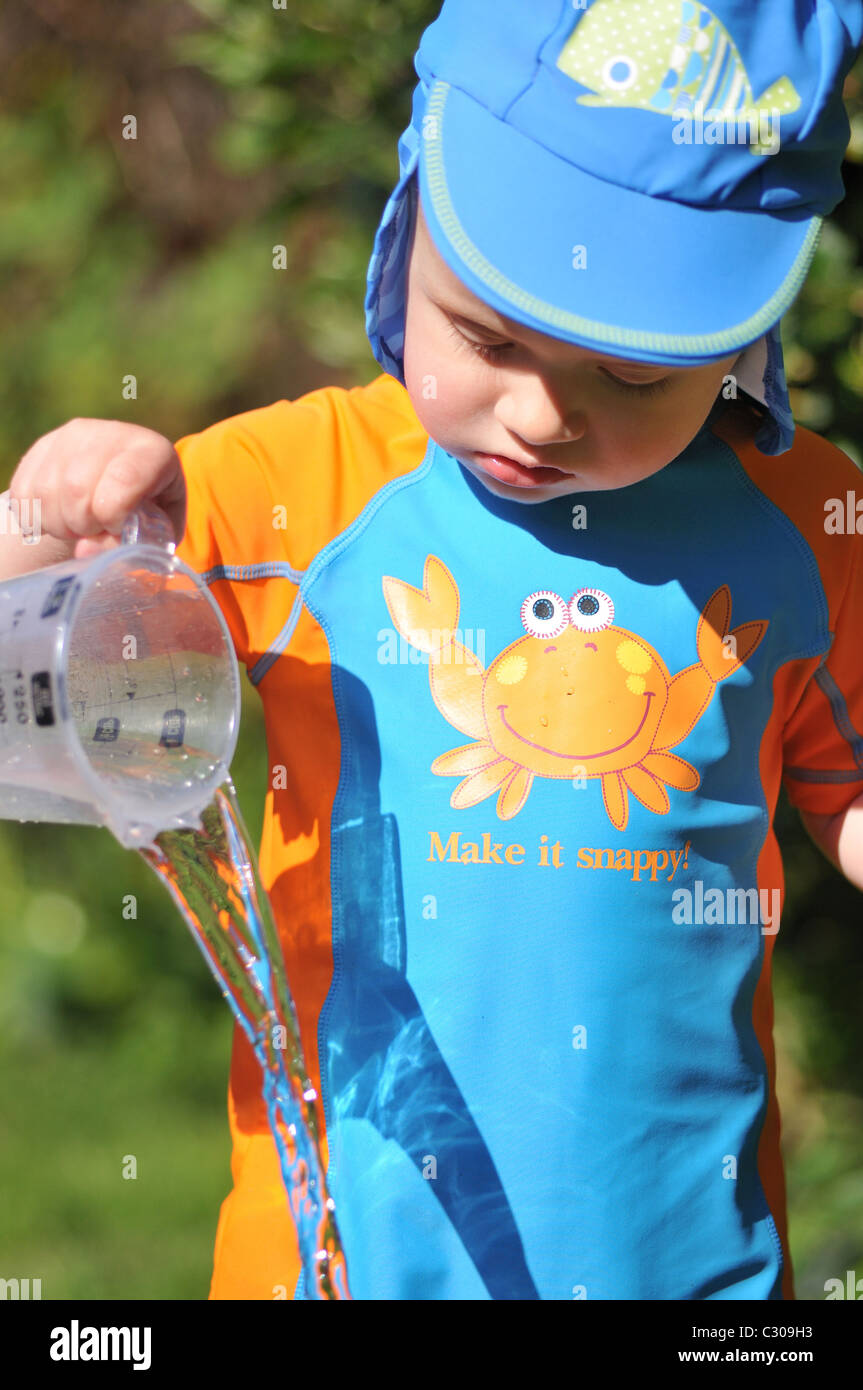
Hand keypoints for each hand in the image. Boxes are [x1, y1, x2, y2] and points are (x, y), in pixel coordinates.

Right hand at [9, 418, 186, 559]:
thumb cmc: (147, 517)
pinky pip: (24, 492)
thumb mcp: (152, 534)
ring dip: (59, 524)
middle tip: (95, 531)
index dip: (114, 514)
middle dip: (83, 524)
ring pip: (46, 492)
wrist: (118, 494)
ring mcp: (73, 437)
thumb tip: (85, 550)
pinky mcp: (43, 447)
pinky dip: (37, 518)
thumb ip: (130, 545)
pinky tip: (60, 518)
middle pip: (77, 487)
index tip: (115, 527)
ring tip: (79, 526)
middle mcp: (111, 434)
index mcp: (152, 452)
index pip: (126, 478)